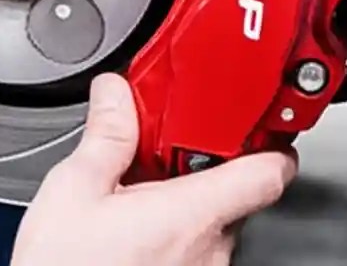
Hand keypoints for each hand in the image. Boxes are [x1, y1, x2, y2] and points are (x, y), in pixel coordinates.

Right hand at [12, 74, 296, 265]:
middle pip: (235, 193)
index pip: (270, 173)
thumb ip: (106, 137)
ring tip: (137, 194)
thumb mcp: (74, 191)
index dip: (272, 143)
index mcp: (191, 214)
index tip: (259, 124)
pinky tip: (134, 230)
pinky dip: (174, 234)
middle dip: (201, 168)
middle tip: (163, 151)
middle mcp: (209, 249)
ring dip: (184, 204)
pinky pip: (196, 252)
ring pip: (213, 224)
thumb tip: (116, 95)